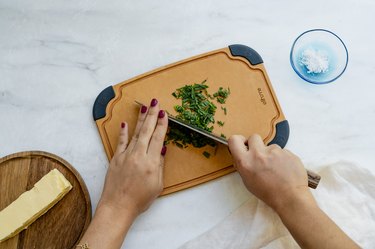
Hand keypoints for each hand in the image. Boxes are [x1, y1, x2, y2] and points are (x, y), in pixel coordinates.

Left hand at [98, 98, 167, 216]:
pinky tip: (126, 123)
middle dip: (152, 115)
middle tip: (155, 102)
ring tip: (144, 107)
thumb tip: (162, 148)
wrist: (118, 206)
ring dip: (140, 120)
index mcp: (151, 163)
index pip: (158, 138)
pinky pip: (120, 142)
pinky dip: (123, 132)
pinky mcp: (116, 159)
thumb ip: (160, 165)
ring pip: (135, 134)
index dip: (162, 125)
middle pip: (147, 131)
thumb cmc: (140, 200)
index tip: (164, 114)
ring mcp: (126, 156)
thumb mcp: (157, 185)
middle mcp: (138, 156)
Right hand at [228, 134, 310, 211]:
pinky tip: (284, 169)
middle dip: (256, 144)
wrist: (290, 198)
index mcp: (245, 162)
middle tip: (260, 156)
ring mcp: (275, 151)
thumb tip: (243, 155)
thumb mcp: (247, 181)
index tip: (244, 146)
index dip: (239, 141)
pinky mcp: (287, 152)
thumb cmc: (267, 193)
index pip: (234, 140)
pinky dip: (282, 158)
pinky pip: (282, 151)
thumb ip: (243, 165)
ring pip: (270, 146)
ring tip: (276, 168)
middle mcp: (258, 154)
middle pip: (253, 137)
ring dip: (271, 154)